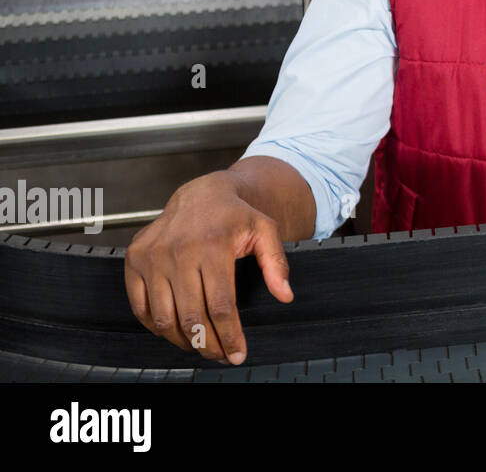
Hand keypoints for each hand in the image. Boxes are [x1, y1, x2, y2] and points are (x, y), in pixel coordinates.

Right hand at [124, 171, 293, 363]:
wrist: (200, 194)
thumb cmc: (235, 215)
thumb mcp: (265, 230)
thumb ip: (276, 263)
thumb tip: (285, 296)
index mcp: (213, 245)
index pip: (221, 306)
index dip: (230, 336)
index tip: (238, 353)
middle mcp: (178, 251)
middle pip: (192, 317)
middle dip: (208, 345)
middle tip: (221, 356)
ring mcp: (152, 256)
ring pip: (164, 318)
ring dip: (183, 341)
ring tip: (201, 346)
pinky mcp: (134, 260)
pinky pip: (140, 307)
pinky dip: (157, 326)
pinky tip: (175, 331)